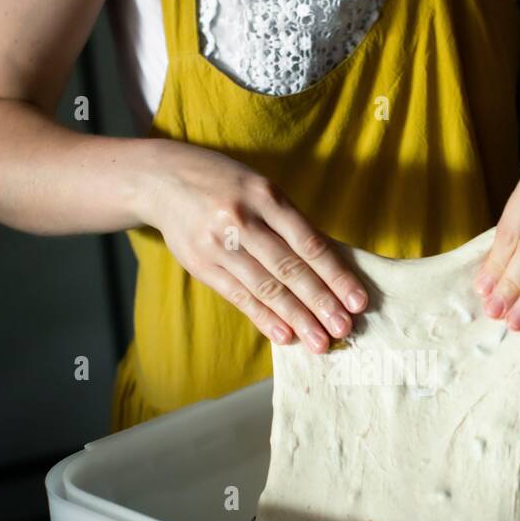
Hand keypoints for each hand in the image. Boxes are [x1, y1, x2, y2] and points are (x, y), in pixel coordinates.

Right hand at [140, 142, 366, 351]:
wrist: (161, 179)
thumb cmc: (225, 185)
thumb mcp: (260, 189)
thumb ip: (290, 224)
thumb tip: (331, 265)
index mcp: (266, 196)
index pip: (309, 243)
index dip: (336, 275)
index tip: (358, 300)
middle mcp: (243, 220)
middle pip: (290, 269)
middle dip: (321, 303)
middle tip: (344, 328)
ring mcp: (219, 245)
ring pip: (266, 288)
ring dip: (297, 318)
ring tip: (320, 341)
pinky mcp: (202, 265)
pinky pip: (239, 296)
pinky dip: (263, 317)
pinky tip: (284, 334)